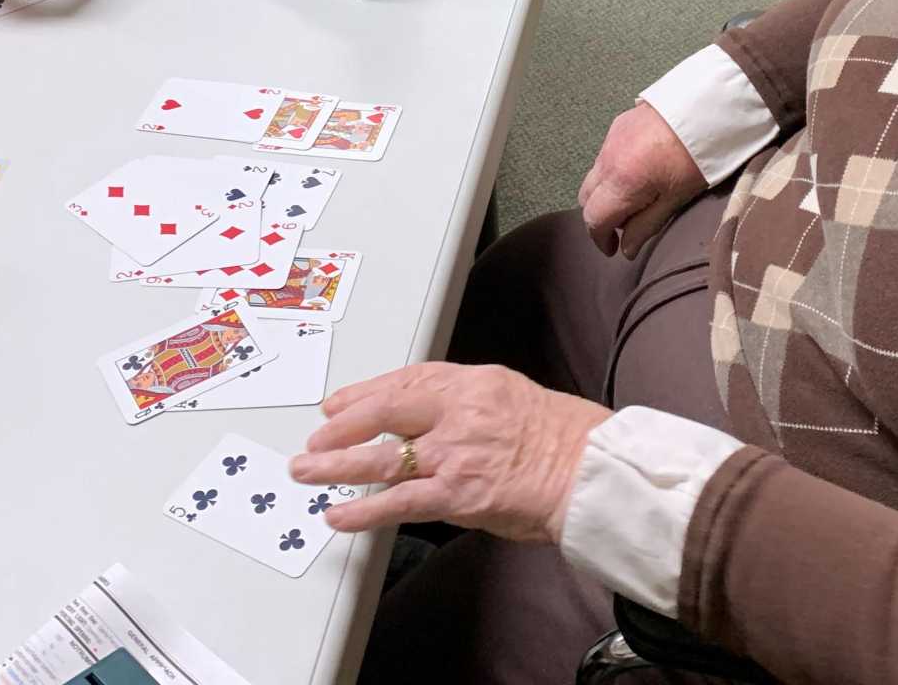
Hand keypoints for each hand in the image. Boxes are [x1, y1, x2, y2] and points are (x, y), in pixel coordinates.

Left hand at [289, 362, 609, 543]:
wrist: (589, 469)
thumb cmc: (562, 437)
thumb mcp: (510, 396)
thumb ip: (466, 406)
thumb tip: (427, 423)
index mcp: (472, 382)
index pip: (406, 380)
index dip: (365, 393)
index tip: (340, 403)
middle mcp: (458, 411)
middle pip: (384, 411)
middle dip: (342, 425)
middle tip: (314, 437)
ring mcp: (454, 453)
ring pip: (381, 457)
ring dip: (337, 465)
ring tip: (308, 471)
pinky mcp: (457, 493)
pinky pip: (399, 502)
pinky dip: (364, 511)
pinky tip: (338, 516)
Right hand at [578, 102, 706, 258]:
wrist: (708, 107)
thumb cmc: (698, 158)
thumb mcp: (677, 199)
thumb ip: (647, 226)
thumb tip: (626, 249)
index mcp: (621, 183)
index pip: (593, 218)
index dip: (600, 239)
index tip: (613, 249)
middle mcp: (607, 160)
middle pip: (586, 197)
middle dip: (599, 216)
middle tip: (623, 226)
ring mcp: (610, 139)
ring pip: (594, 175)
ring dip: (605, 192)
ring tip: (633, 197)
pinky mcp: (618, 124)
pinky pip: (604, 155)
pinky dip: (612, 171)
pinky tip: (638, 170)